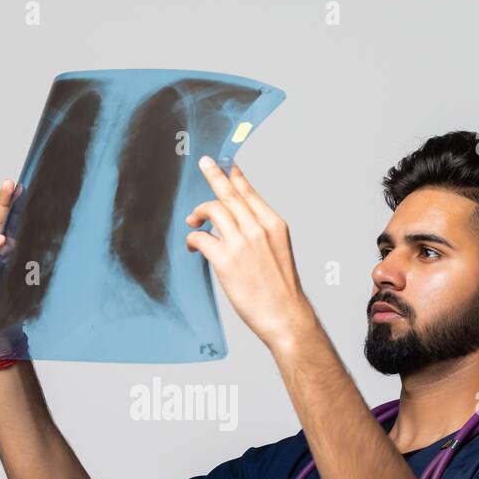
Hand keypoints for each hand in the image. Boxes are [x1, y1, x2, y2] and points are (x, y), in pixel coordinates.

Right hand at [0, 178, 22, 348]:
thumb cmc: (9, 308)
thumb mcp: (24, 285)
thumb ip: (28, 267)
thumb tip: (49, 247)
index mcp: (0, 253)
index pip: (6, 225)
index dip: (11, 205)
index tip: (20, 185)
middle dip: (1, 206)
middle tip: (9, 187)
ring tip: (1, 240)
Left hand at [184, 157, 315, 351]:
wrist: (285, 314)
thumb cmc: (281, 288)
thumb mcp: (279, 250)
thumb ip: (260, 232)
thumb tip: (237, 222)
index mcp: (273, 224)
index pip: (249, 193)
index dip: (235, 176)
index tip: (226, 164)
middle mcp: (258, 228)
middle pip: (230, 194)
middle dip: (214, 175)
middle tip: (205, 163)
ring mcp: (241, 242)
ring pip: (213, 210)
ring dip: (199, 212)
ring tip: (193, 220)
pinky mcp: (225, 259)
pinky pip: (201, 237)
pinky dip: (193, 238)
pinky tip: (193, 246)